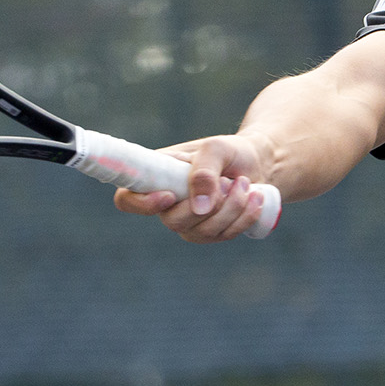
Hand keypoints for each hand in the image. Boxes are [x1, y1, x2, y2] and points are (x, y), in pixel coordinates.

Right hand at [113, 133, 275, 242]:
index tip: (170, 196)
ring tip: (245, 184)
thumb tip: (200, 208)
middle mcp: (167, 204)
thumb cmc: (229, 152)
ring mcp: (188, 223)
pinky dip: (243, 217)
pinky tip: (255, 198)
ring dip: (231, 209)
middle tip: (228, 181)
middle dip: (209, 204)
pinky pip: (223, 236)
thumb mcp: (217, 148)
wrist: (257, 163)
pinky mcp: (211, 233)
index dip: (142, 204)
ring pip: (202, 232)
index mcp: (156, 177)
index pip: (127, 200)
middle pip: (173, 222)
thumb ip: (204, 171)